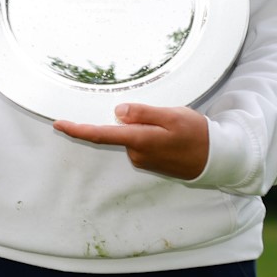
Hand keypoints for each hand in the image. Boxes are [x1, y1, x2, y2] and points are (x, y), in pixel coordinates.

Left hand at [54, 103, 208, 180]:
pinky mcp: (150, 162)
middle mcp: (137, 154)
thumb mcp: (172, 115)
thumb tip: (118, 113)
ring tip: (173, 125)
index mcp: (140, 140)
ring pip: (132, 135)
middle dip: (134, 119)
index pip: (101, 135)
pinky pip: (142, 142)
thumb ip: (142, 113)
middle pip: (120, 130)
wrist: (217, 159)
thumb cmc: (197, 135)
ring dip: (146, 127)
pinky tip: (171, 135)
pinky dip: (151, 135)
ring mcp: (143, 160)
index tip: (59, 124)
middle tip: (164, 115)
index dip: (78, 130)